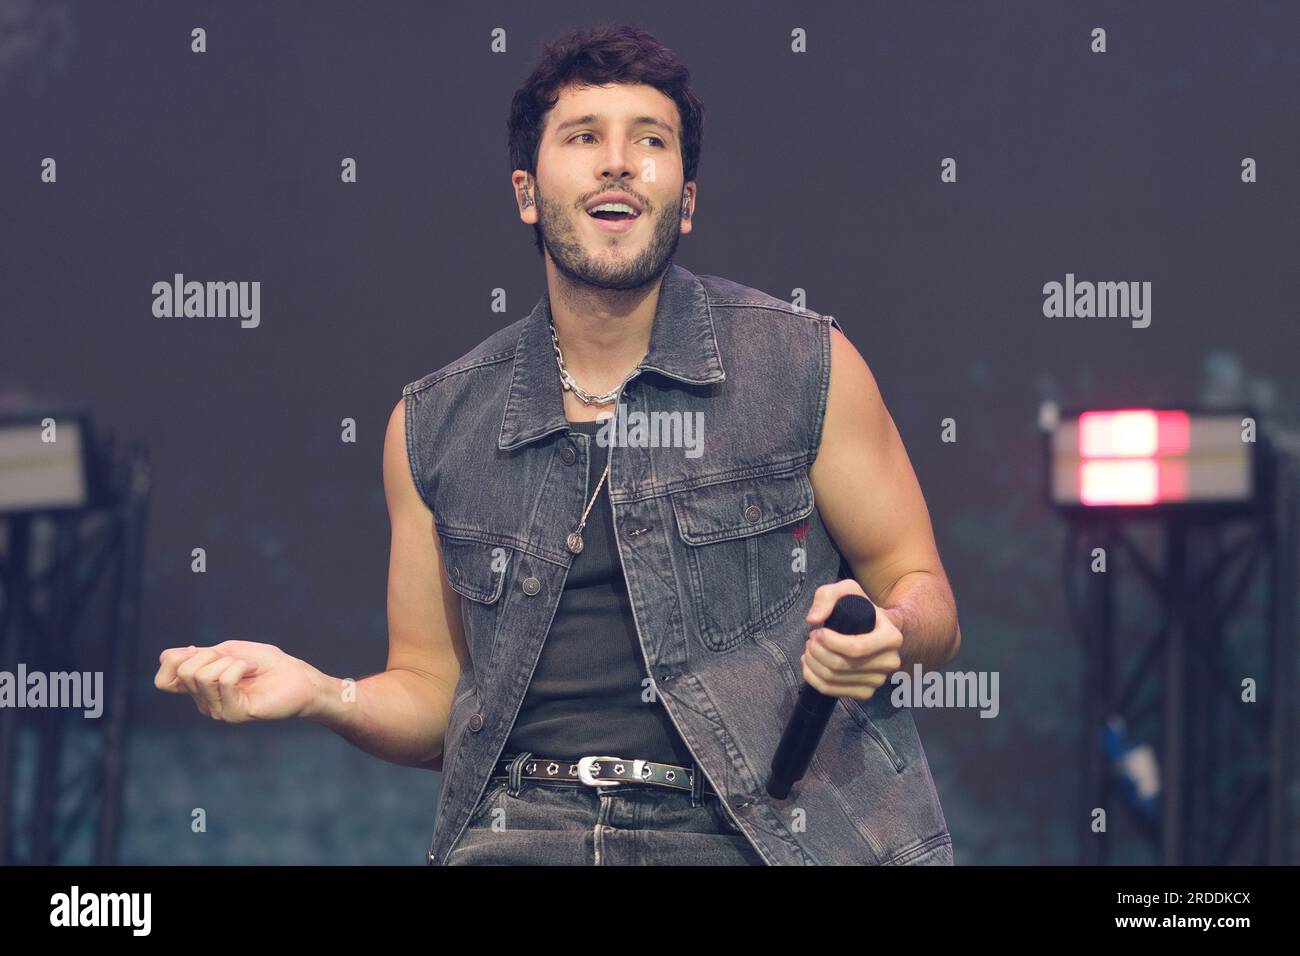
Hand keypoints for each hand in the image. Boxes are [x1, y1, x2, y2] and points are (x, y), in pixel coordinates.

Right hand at [154, 640, 321, 722]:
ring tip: (247, 666)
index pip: (164, 680)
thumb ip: (199, 656)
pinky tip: (251, 671)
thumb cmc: (267, 664)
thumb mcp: (228, 651)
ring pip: (201, 675)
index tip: (204, 651)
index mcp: (199, 687)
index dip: (176, 660)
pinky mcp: (233, 714)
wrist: (298, 677)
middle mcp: (203, 701)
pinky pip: (223, 681)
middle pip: (183, 671)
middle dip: (211, 654)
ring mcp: (217, 710)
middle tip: (236, 659)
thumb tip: (168, 657)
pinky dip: (239, 666)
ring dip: (229, 660)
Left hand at [801, 579, 902, 701]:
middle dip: (816, 651)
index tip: (817, 632)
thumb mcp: (847, 591)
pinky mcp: (865, 692)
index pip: (856, 648)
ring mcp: (878, 680)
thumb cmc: (861, 609)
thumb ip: (827, 596)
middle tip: (811, 639)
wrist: (877, 630)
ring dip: (813, 663)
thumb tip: (813, 620)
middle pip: (841, 665)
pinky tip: (809, 665)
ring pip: (834, 679)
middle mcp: (890, 662)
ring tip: (809, 649)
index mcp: (892, 638)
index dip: (830, 642)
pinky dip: (814, 678)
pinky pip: (833, 691)